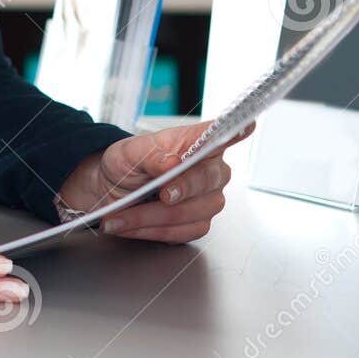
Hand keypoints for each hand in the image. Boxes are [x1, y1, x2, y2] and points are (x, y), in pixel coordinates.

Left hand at [54, 117, 253, 243]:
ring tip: (119, 216)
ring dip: (149, 217)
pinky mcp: (198, 224)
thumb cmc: (126, 164)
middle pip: (206, 180)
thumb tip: (172, 163)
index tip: (246, 125)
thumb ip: (150, 156)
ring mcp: (208, 199)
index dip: (235, 130)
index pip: (220, 133)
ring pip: (187, 212)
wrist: (113, 190)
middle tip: (159, 194)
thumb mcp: (128, 153)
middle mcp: (211, 170)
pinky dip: (149, 231)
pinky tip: (129, 225)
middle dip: (179, 190)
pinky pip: (179, 232)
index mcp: (196, 142)